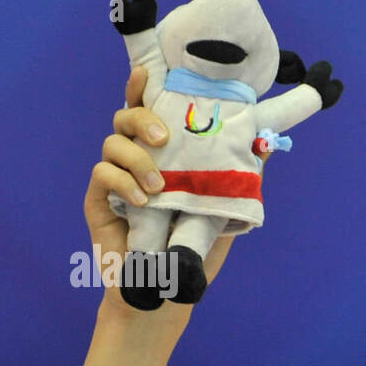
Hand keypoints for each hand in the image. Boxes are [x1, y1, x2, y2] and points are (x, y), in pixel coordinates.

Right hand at [83, 64, 270, 314]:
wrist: (168, 291)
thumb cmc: (194, 249)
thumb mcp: (225, 209)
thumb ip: (239, 177)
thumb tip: (268, 144)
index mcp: (163, 156)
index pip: (150, 112)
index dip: (143, 88)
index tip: (147, 74)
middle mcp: (136, 160)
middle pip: (124, 117)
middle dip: (142, 118)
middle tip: (163, 138)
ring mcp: (114, 179)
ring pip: (111, 142)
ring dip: (136, 157)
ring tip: (157, 185)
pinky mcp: (97, 201)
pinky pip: (101, 174)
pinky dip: (121, 181)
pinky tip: (141, 199)